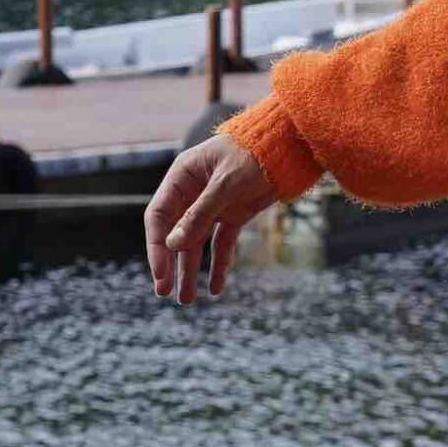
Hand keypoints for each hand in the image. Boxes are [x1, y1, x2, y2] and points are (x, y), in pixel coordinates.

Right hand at [144, 134, 278, 304]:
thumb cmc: (255, 153)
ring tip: (186, 300)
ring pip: (197, 243)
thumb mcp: (227, 184)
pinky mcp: (235, 214)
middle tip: (165, 292)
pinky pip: (222, 243)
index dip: (156, 246)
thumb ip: (201, 213)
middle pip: (175, 233)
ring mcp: (214, 205)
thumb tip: (173, 245)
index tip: (160, 273)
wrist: (290, 145)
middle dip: (170, 264)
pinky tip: (215, 289)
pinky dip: (220, 264)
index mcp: (182, 177)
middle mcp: (193, 192)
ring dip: (191, 271)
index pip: (159, 216)